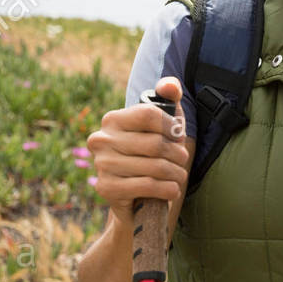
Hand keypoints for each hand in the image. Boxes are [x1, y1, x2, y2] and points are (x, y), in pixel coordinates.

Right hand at [86, 76, 188, 219]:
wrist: (138, 195)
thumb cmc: (154, 154)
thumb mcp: (164, 124)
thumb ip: (169, 99)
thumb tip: (169, 86)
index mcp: (113, 119)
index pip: (151, 114)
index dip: (172, 127)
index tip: (177, 136)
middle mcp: (101, 139)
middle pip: (156, 144)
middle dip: (178, 155)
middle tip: (182, 161)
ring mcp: (101, 164)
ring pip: (155, 166)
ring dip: (176, 174)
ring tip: (178, 176)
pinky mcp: (106, 188)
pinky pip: (147, 185)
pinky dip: (167, 189)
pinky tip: (171, 190)